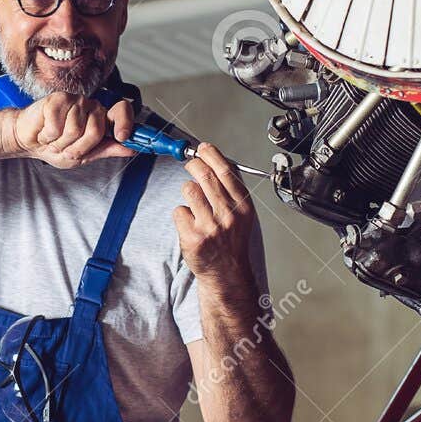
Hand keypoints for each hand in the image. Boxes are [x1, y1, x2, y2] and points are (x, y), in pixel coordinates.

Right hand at [1, 92, 136, 168]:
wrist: (27, 140)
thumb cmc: (54, 146)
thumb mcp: (84, 155)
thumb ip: (107, 149)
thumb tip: (132, 148)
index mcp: (101, 118)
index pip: (122, 111)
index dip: (126, 123)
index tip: (124, 136)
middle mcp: (90, 106)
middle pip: (96, 130)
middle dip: (79, 147)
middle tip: (66, 147)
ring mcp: (74, 101)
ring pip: (75, 130)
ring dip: (61, 143)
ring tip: (54, 139)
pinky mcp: (56, 99)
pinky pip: (58, 127)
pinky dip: (49, 136)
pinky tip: (45, 131)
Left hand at [174, 143, 256, 290]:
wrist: (226, 273)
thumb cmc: (231, 241)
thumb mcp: (241, 214)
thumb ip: (231, 190)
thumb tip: (215, 161)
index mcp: (242, 205)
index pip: (226, 170)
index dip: (211, 154)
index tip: (202, 148)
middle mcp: (228, 214)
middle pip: (204, 175)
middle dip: (193, 164)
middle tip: (190, 164)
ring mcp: (210, 226)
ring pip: (189, 189)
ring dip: (188, 191)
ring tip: (194, 203)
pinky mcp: (193, 236)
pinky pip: (179, 210)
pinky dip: (181, 214)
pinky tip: (190, 224)